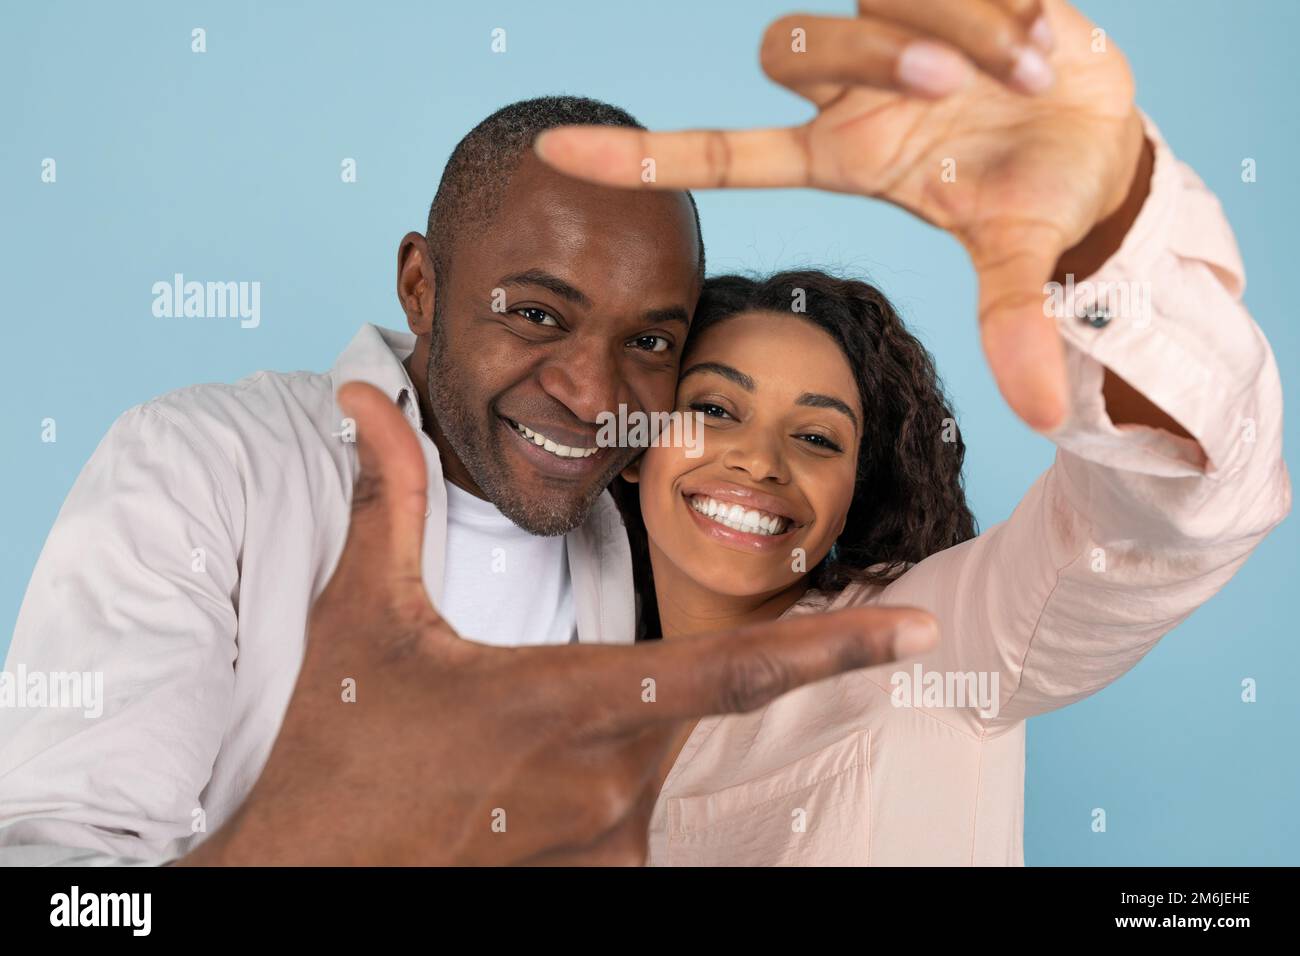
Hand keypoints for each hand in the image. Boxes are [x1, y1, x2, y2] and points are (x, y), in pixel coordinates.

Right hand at [177, 382, 936, 864]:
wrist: (304, 874)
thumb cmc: (339, 748)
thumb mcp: (364, 614)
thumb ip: (392, 497)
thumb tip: (365, 393)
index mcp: (573, 697)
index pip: (738, 667)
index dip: (839, 645)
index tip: (922, 629)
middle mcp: (612, 780)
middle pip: (687, 706)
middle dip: (644, 685)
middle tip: (527, 710)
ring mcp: (607, 844)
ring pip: (652, 768)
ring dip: (601, 744)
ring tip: (492, 762)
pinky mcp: (596, 884)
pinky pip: (630, 824)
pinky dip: (591, 794)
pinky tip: (504, 802)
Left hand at [533, 0, 1145, 432]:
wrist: (1103, 134)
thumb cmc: (1041, 195)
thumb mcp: (1022, 255)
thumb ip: (1015, 322)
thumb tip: (1041, 415)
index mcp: (845, 158)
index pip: (718, 155)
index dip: (639, 159)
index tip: (550, 153)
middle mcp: (847, 91)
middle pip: (785, 46)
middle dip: (875, 56)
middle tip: (958, 85)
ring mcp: (883, 30)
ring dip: (954, 22)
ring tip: (1028, 65)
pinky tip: (1040, 29)